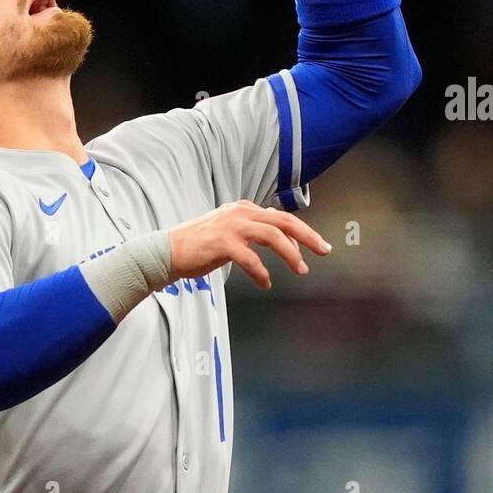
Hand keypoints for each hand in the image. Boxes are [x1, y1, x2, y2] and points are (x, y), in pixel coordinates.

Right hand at [168, 199, 330, 290]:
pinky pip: (251, 259)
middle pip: (283, 221)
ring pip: (272, 236)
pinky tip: (265, 283)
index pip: (279, 217)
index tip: (314, 246)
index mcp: (242, 209)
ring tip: (301, 270)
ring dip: (291, 253)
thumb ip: (250, 231)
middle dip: (308, 235)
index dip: (300, 232)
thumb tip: (277, 238)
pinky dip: (262, 273)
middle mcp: (240, 213)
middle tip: (325, 250)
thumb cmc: (198, 245)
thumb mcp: (228, 231)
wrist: (167, 251)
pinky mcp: (223, 243)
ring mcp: (231, 226)